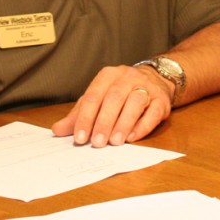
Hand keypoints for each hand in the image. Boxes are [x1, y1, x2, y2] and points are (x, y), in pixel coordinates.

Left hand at [52, 64, 170, 146]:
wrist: (156, 79)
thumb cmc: (120, 93)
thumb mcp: (98, 99)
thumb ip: (79, 114)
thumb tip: (57, 130)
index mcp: (108, 75)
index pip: (93, 96)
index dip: (85, 117)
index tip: (80, 138)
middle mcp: (127, 77)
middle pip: (114, 98)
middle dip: (104, 122)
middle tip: (97, 143)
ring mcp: (147, 86)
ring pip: (135, 102)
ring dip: (123, 124)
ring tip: (115, 142)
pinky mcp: (162, 99)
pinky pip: (153, 111)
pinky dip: (142, 125)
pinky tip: (132, 137)